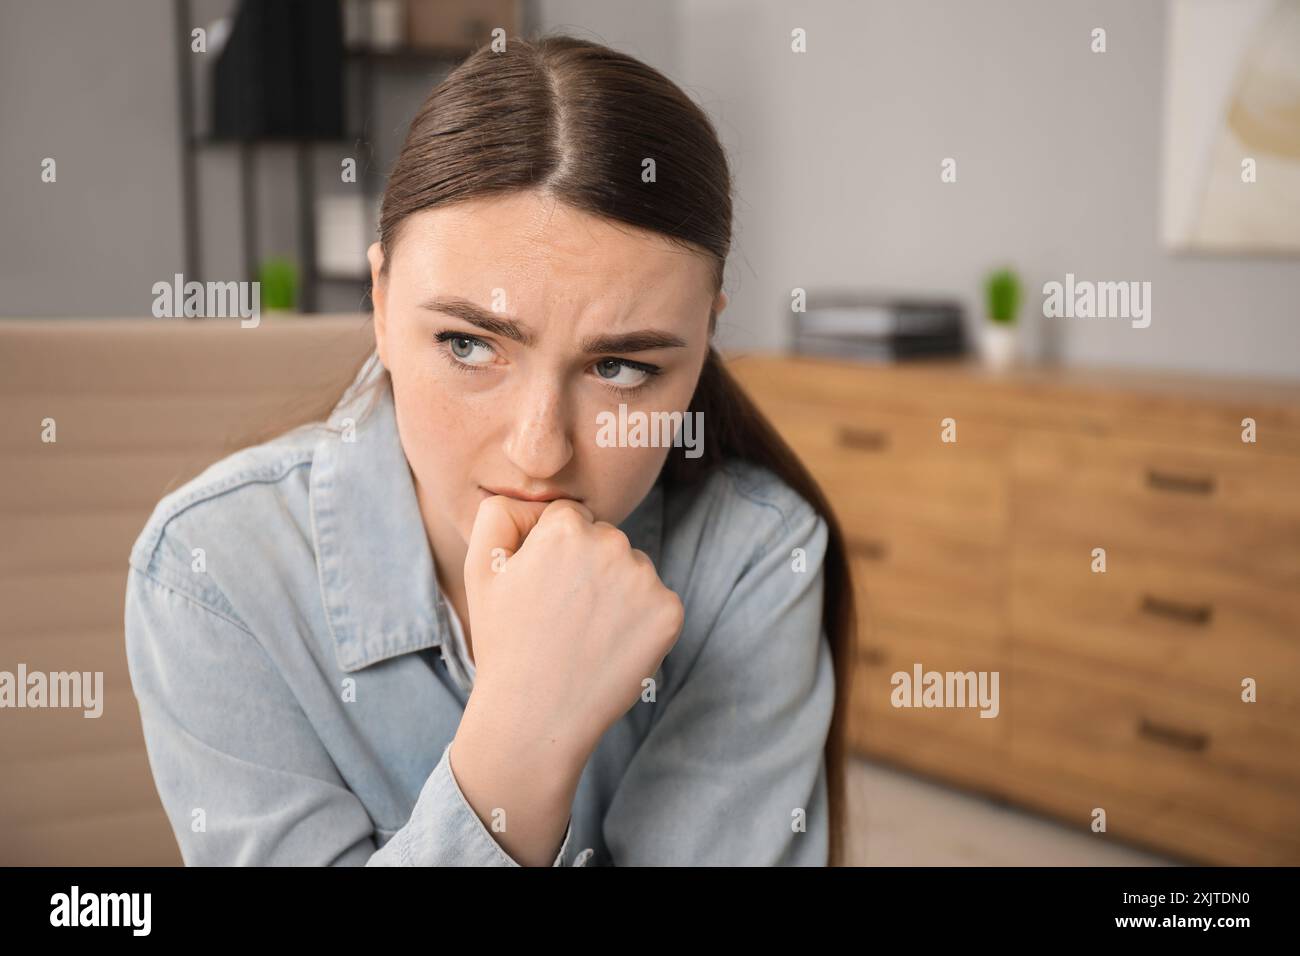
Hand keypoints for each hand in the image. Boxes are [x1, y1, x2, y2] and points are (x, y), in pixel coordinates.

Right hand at [461, 494, 684, 763]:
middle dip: (587, 568)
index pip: (570, 519)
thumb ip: (499, 513)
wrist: (536, 716)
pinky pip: (656, 602)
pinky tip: (610, 646)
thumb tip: (537, 500)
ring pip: (631, 571)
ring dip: (615, 593)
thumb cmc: (505, 643)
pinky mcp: (670, 613)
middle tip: (560, 616)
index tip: (542, 591)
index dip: (552, 553)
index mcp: (567, 527)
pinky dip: (639, 622)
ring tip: (584, 634)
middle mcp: (613, 543)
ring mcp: (646, 579)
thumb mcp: (479, 569)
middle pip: (604, 540)